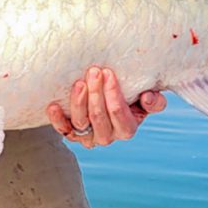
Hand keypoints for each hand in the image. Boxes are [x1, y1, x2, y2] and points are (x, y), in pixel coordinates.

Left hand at [47, 66, 165, 147]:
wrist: (109, 100)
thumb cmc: (130, 96)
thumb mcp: (145, 98)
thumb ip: (154, 100)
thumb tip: (148, 97)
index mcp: (127, 128)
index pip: (118, 113)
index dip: (113, 93)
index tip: (108, 73)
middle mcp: (108, 136)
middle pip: (98, 117)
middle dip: (95, 93)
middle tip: (93, 71)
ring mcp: (88, 136)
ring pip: (81, 123)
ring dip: (79, 102)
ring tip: (79, 82)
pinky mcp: (72, 133)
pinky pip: (63, 129)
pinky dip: (57, 119)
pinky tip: (53, 105)